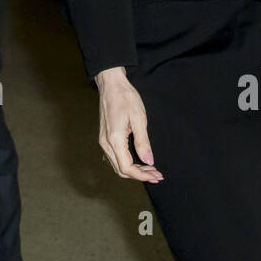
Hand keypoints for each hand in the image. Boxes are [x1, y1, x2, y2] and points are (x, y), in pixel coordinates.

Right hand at [95, 67, 162, 182]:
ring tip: (151, 169)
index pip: (127, 168)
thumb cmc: (126, 97)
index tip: (157, 176)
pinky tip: (139, 160)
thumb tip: (149, 162)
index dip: (142, 176)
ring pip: (117, 165)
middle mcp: (106, 143)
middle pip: (121, 170)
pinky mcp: (105, 137)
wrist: (111, 84)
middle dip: (139, 175)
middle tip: (157, 175)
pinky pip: (115, 157)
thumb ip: (143, 142)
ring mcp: (103, 140)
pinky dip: (128, 163)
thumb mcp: (139, 118)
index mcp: (115, 139)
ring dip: (134, 170)